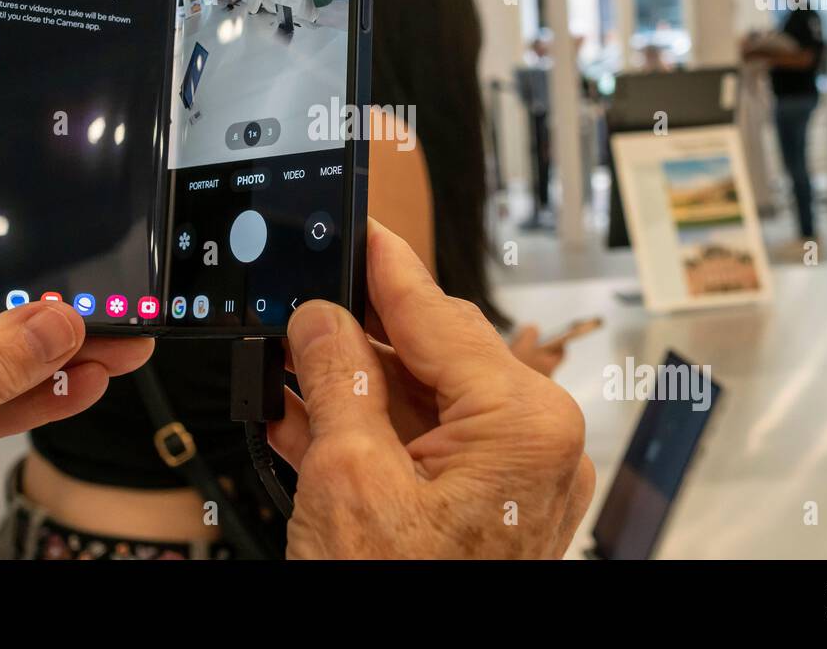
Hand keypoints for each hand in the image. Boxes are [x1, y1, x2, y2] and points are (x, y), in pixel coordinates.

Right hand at [270, 219, 594, 558]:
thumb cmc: (399, 595)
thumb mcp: (348, 477)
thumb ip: (335, 380)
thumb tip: (319, 320)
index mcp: (523, 426)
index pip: (441, 317)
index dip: (388, 268)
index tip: (363, 230)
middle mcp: (536, 448)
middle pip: (436, 355)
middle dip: (360, 331)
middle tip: (302, 306)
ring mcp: (515, 482)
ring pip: (426, 401)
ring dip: (354, 384)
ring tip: (290, 363)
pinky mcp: (488, 509)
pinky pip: (427, 447)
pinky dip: (372, 432)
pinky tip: (308, 416)